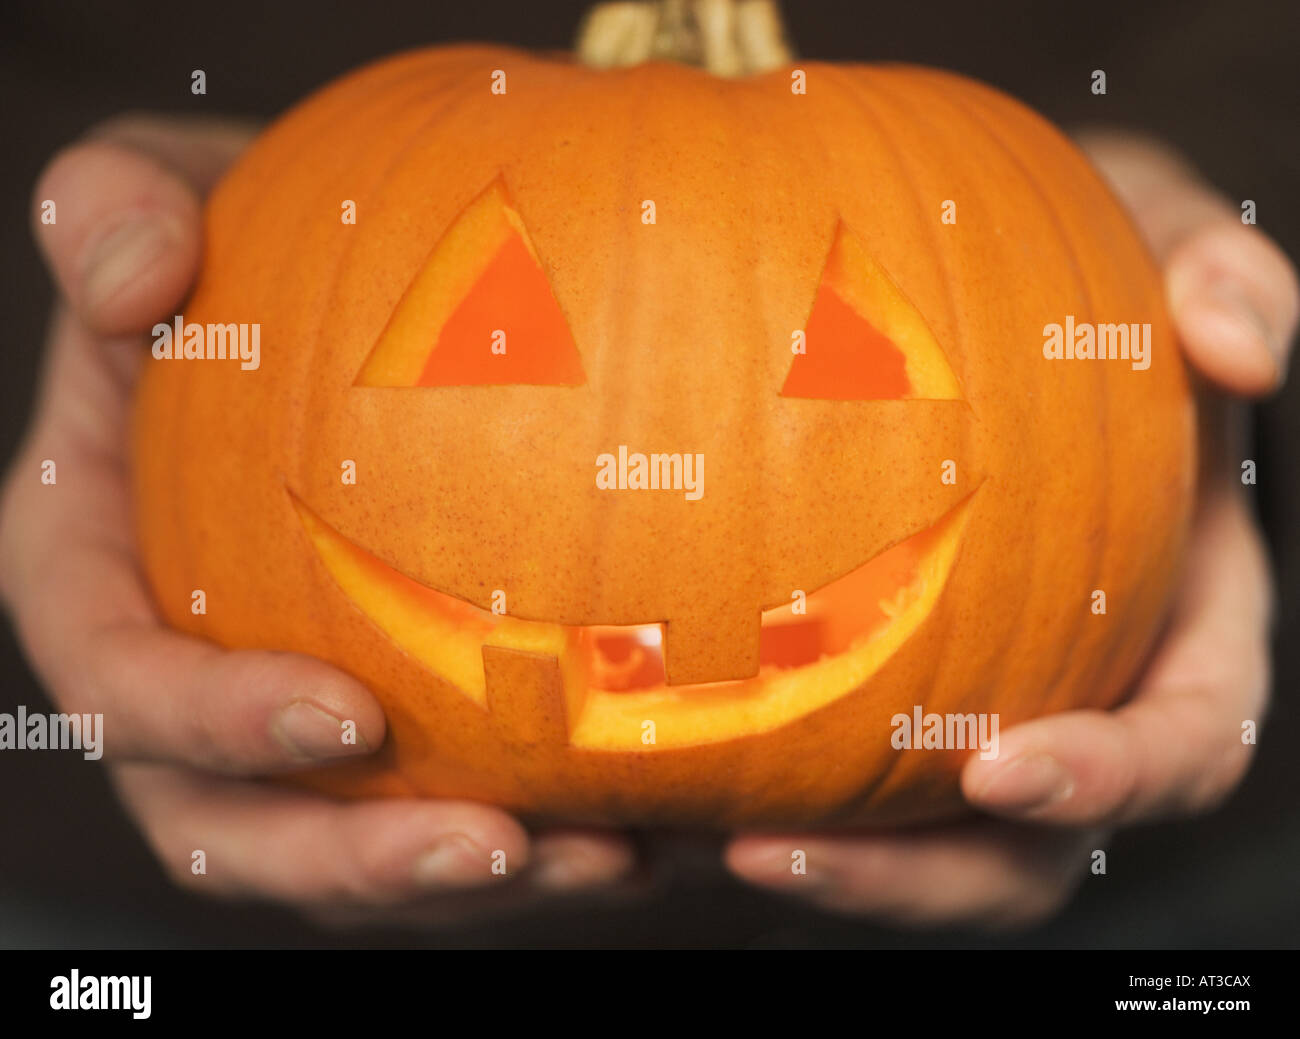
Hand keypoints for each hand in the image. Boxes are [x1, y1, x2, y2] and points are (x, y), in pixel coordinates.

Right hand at [2, 116, 635, 923]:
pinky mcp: (396, 733)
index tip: (347, 715)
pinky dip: (542, 834)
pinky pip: (452, 812)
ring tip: (606, 855)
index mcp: (100, 581)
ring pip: (356, 852)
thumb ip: (122, 207)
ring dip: (468, 878)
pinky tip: (647, 821)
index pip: (126, 684)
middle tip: (492, 846)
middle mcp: (189, 684)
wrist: (344, 300)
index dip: (213, 725)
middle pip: (236, 829)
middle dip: (356, 860)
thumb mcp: (176, 193)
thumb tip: (131, 265)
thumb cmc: (247, 250)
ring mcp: (292, 723)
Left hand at [725, 133, 1298, 926]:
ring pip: (912, 840)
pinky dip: (740, 791)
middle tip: (776, 850)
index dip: (1106, 777)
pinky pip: (816, 772)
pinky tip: (644, 778)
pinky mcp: (859, 690)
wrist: (936, 268)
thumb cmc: (1058, 257)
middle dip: (919, 873)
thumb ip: (1211, 268)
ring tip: (682, 838)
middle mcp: (1072, 679)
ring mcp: (963, 694)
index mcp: (1177, 615)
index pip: (1182, 739)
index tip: (994, 766)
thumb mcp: (1138, 225)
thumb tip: (1241, 344)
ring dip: (816, 860)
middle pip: (1026, 843)